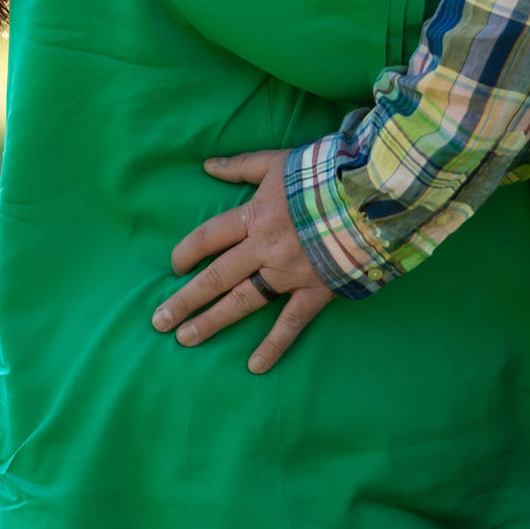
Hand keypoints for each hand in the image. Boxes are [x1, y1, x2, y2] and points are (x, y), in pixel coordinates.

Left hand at [151, 149, 333, 373]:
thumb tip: (207, 165)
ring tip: (185, 339)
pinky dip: (273, 346)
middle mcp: (264, 249)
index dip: (187, 252)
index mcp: (254, 217)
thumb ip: (241, 166)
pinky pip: (291, 323)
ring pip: (242, 302)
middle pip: (216, 276)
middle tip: (159, 321)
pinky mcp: (315, 290)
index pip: (208, 237)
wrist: (370, 195)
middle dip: (185, 299)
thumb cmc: (324, 173)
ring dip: (211, 321)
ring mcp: (288, 273)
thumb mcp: (277, 162)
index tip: (174, 267)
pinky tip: (255, 366)